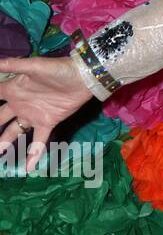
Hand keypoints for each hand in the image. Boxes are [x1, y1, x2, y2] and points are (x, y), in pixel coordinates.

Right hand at [0, 56, 94, 171]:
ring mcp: (32, 115)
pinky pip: (38, 141)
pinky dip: (33, 154)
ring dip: (4, 143)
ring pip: (13, 132)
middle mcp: (19, 103)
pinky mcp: (47, 122)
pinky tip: (27, 168)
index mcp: (13, 89)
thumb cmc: (57, 69)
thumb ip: (11, 66)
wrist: (83, 77)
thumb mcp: (32, 66)